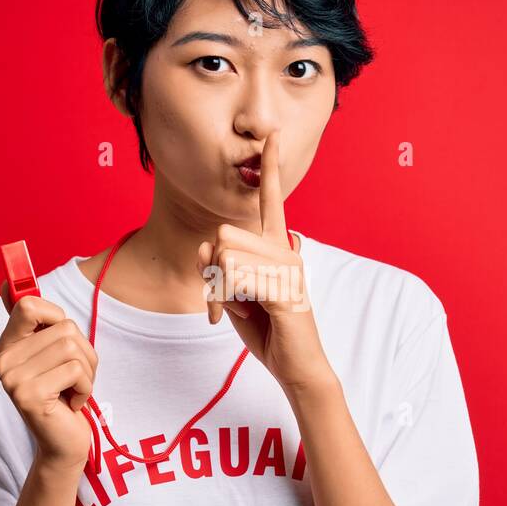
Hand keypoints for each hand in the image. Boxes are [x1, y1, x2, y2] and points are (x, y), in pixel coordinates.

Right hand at [0, 282, 97, 472]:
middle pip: (64, 327)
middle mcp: (3, 360)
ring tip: (74, 389)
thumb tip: (8, 283)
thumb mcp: (51, 353)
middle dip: (83, 352)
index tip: (62, 338)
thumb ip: (33, 320)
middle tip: (73, 377)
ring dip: (87, 371)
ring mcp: (13, 379)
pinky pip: (76, 371)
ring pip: (73, 348)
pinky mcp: (29, 396)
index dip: (57, 317)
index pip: (29, 304)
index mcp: (7, 345)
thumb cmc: (63, 393)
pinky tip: (72, 403)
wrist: (63, 443)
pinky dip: (86, 387)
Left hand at [196, 129, 335, 394]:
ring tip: (238, 310)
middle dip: (211, 271)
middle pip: (224, 234)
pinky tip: (245, 314)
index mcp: (277, 248)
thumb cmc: (269, 331)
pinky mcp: (283, 292)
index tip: (272, 137)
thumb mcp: (235, 295)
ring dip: (218, 289)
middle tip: (223, 301)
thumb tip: (208, 247)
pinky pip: (236, 279)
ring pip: (225, 257)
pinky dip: (228, 299)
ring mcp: (287, 270)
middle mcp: (286, 251)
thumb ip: (221, 268)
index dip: (271, 170)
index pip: (271, 203)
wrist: (298, 368)